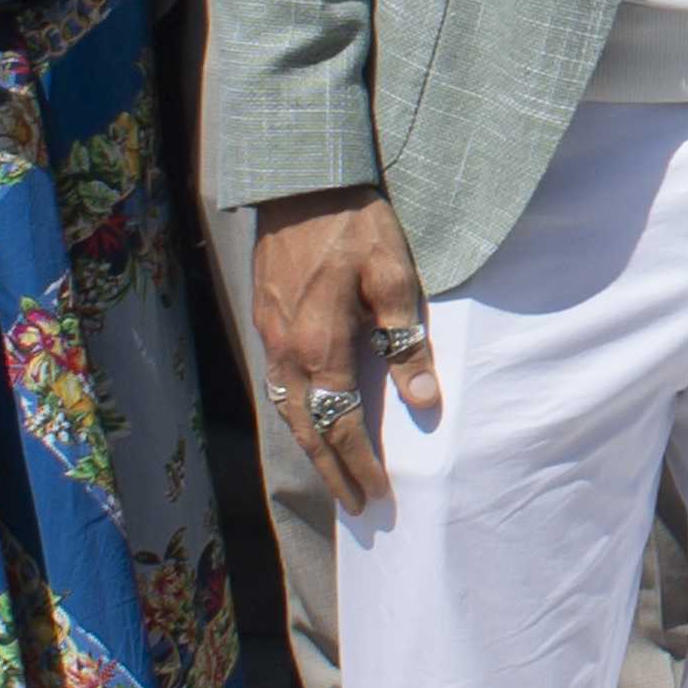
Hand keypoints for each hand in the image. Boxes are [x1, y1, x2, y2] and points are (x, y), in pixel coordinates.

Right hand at [250, 188, 439, 523]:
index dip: (359, 464)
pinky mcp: (265, 318)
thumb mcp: (396, 278)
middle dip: (332, 471)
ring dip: (311, 446)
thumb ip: (407, 343)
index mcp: (321, 345)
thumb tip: (422, 403)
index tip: (379, 494)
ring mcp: (270, 335)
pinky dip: (295, 414)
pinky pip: (277, 383)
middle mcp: (287, 349)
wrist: (302, 180)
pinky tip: (309, 419)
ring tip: (333, 474)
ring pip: (286, 409)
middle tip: (356, 507)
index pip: (341, 425)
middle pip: (307, 429)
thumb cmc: (357, 224)